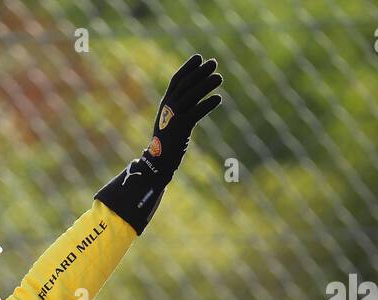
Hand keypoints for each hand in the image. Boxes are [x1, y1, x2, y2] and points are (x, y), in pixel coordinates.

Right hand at [95, 54, 222, 233]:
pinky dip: (207, 105)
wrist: (157, 163)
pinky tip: (218, 99)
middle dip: (200, 73)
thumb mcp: (171, 123)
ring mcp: (174, 118)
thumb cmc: (166, 144)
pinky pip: (196, 113)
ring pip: (192, 96)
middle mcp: (168, 108)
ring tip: (220, 78)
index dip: (187, 68)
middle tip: (213, 63)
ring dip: (206, 86)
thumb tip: (194, 97)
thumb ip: (180, 109)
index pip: (176, 81)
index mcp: (165, 104)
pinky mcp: (180, 128)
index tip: (199, 58)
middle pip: (186, 85)